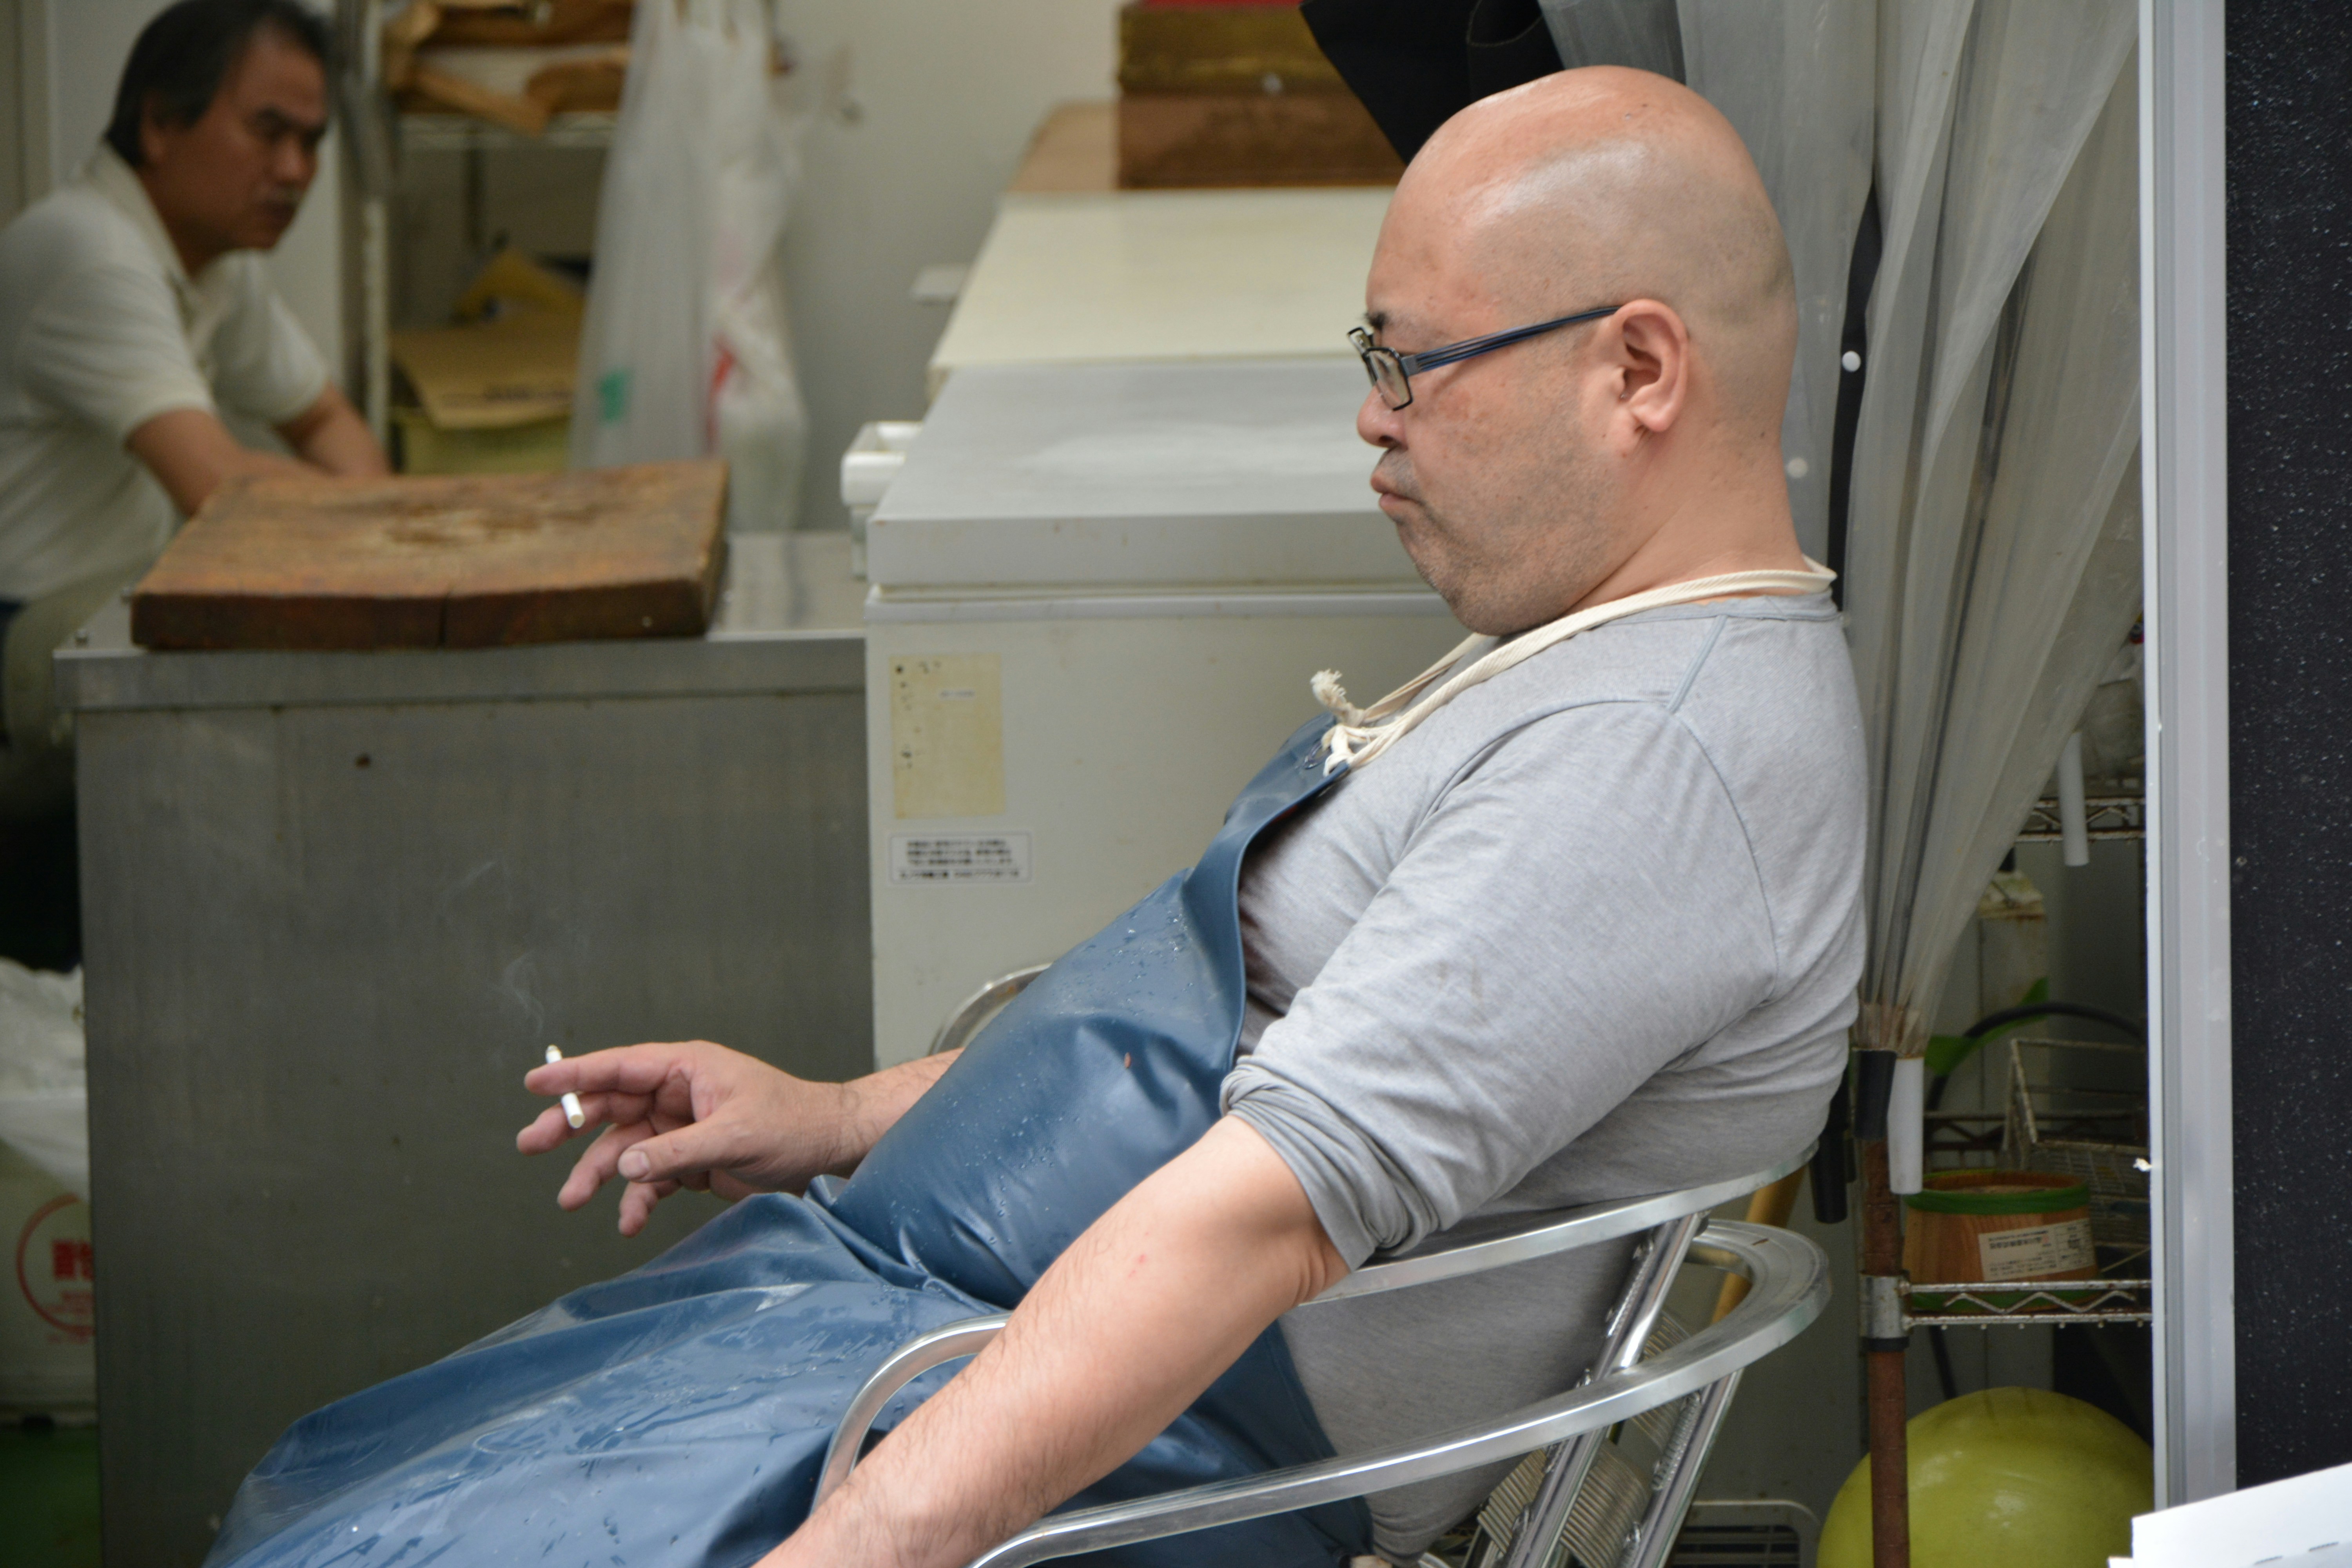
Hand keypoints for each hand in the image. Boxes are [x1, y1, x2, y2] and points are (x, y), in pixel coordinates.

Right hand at [518, 1040, 858, 1235]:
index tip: (533, 1082)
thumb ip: (679, 1151)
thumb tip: (626, 1165)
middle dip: (570, 1127)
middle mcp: (678, 1095)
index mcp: (688, 1069)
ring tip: (571, 1201)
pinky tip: (629, 1224)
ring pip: (625, 1149)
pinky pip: (650, 1179)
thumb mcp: (736, 1135)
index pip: (621, 1066)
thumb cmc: (793, 1124)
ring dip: (598, 1175)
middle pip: (611, 1107)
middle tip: (530, 1145)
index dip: (575, 1073)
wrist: (829, 1152)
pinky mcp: (690, 1161)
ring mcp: (681, 1129)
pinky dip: (637, 1201)